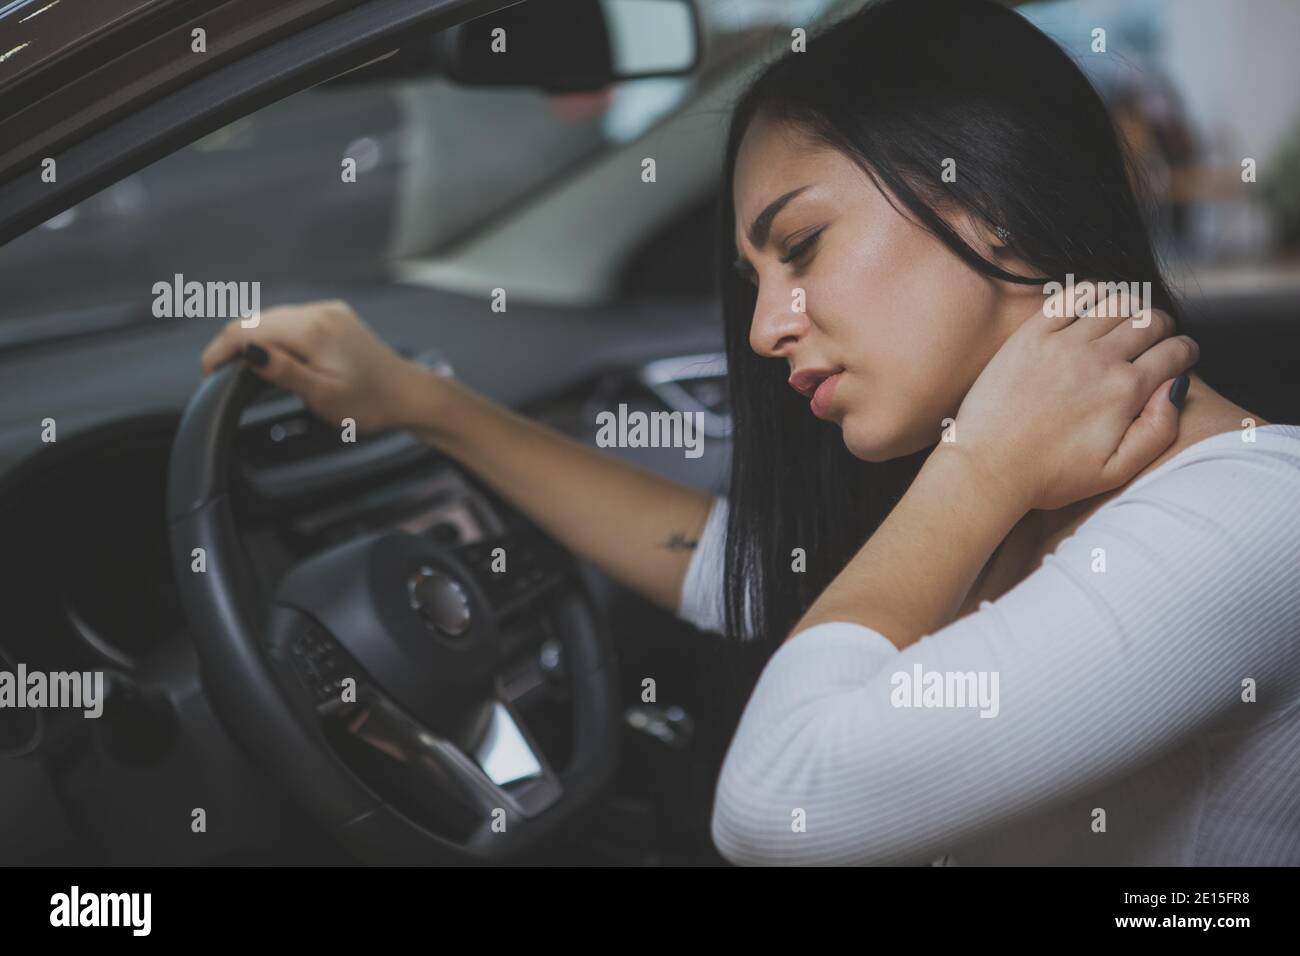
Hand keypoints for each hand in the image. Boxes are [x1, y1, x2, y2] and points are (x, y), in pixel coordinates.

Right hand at [199, 299, 436, 433]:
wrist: (409, 395)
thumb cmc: (370, 402)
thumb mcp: (322, 395)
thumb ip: (282, 371)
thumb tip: (247, 351)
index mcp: (312, 330)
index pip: (248, 329)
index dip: (220, 349)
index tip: (207, 371)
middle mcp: (319, 311)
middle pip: (258, 319)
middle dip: (233, 343)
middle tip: (218, 372)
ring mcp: (329, 311)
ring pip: (274, 318)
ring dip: (254, 338)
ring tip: (241, 367)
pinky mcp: (336, 316)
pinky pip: (294, 319)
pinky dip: (276, 334)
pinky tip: (273, 354)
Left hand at [948, 287, 1198, 512]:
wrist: (986, 468)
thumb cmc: (1047, 475)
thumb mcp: (1116, 471)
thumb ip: (1159, 431)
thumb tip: (1177, 388)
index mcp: (1124, 391)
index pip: (1175, 351)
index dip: (1186, 351)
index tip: (1182, 355)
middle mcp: (1098, 359)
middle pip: (1150, 320)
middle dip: (1163, 326)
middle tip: (1157, 337)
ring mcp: (1062, 343)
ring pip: (1116, 301)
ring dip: (1132, 306)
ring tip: (1129, 320)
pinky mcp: (1030, 336)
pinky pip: (1071, 296)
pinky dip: (1092, 292)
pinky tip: (1095, 302)